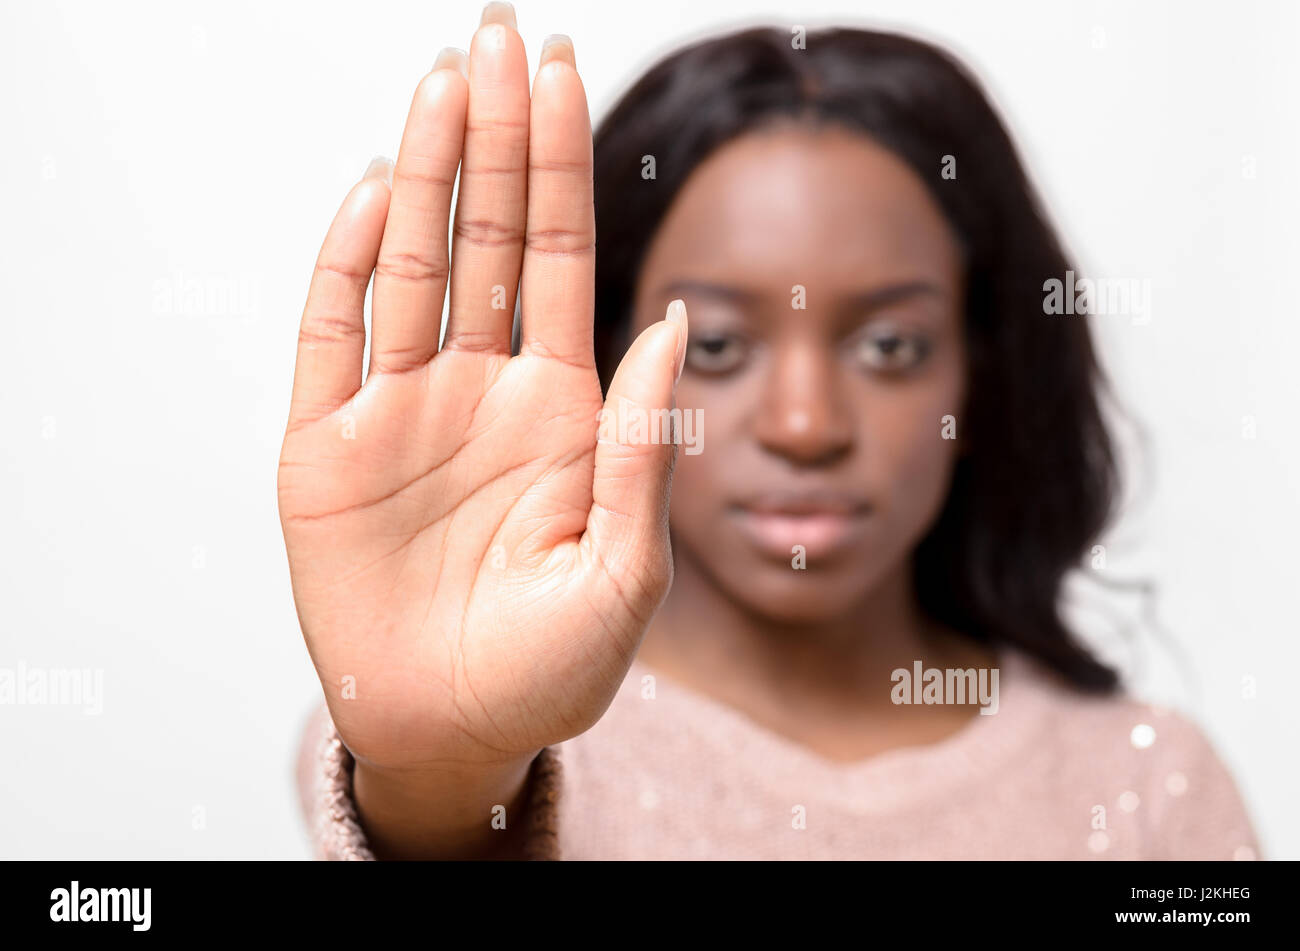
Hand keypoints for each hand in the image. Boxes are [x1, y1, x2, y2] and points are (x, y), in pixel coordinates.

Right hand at [278, 3, 684, 807]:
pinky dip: (343, 265)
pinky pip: (331, 338)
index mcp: (558, 409)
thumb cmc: (549, 670)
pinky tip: (368, 192)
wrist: (454, 733)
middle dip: (495, 137)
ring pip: (410, 265)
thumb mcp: (625, 571)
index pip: (557, 258)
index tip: (560, 72)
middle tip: (497, 34)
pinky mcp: (325, 451)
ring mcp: (400, 412)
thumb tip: (673, 320)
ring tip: (443, 78)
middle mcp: (479, 390)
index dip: (558, 165)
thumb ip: (646, 446)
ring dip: (423, 172)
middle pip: (484, 236)